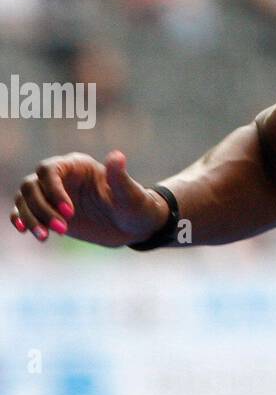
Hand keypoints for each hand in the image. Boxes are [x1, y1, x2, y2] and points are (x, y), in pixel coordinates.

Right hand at [9, 151, 169, 247]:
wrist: (134, 226)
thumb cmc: (135, 205)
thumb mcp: (131, 195)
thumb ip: (120, 177)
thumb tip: (117, 156)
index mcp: (77, 165)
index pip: (50, 171)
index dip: (54, 190)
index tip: (70, 212)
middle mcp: (61, 178)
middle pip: (32, 186)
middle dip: (42, 209)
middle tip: (63, 230)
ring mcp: (52, 195)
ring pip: (25, 200)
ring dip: (31, 218)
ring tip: (45, 238)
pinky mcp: (48, 212)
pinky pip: (24, 212)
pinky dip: (21, 219)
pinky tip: (25, 231)